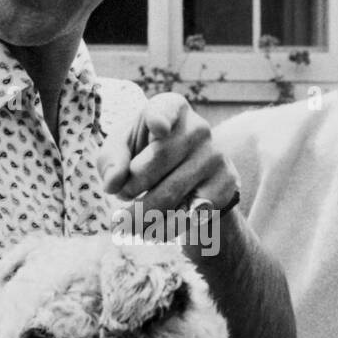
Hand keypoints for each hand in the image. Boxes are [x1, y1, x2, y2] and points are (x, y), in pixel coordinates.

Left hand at [98, 93, 238, 222]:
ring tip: (127, 224)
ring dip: (141, 215)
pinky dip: (165, 228)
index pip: (165, 110)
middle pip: (157, 161)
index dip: (159, 119)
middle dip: (131, 186)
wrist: (189, 178)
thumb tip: (112, 183)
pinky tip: (153, 230)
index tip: (157, 128)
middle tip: (122, 197)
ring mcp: (215, 156)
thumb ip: (111, 161)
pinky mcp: (226, 185)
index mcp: (170, 107)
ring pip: (171, 194)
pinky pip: (189, 214)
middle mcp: (197, 127)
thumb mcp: (122, 149)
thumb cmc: (144, 155)